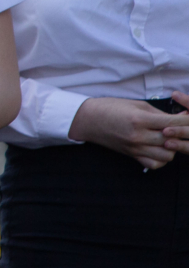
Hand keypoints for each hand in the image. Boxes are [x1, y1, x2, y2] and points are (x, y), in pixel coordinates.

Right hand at [70, 95, 188, 169]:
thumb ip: (159, 113)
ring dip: (173, 147)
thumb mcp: (136, 104)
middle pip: (172, 140)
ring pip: (167, 155)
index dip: (185, 121)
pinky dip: (162, 159)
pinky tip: (161, 149)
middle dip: (182, 134)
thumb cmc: (110, 107)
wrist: (88, 119)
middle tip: (183, 129)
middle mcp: (138, 136)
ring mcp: (135, 147)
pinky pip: (154, 164)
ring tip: (170, 138)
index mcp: (139, 119)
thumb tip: (182, 118)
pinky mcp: (131, 155)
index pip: (172, 124)